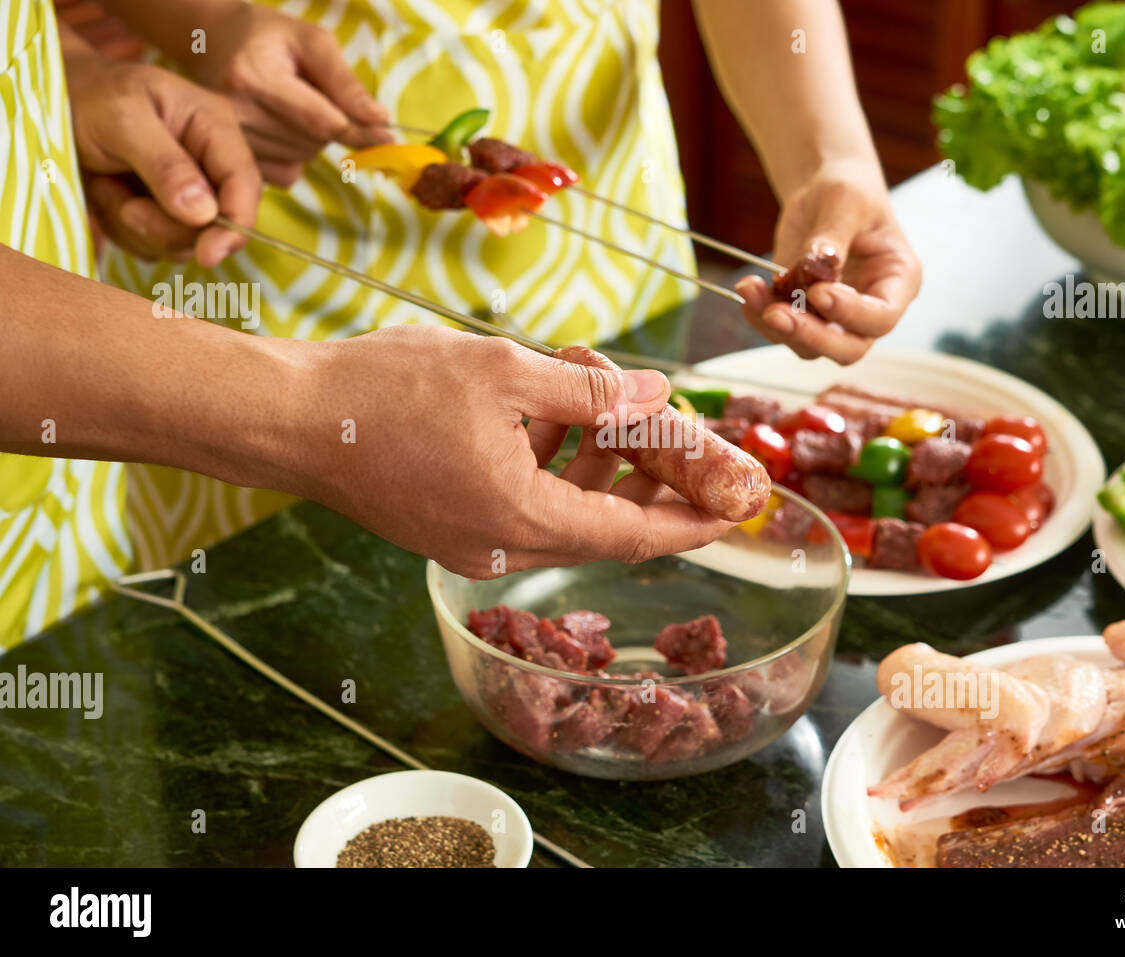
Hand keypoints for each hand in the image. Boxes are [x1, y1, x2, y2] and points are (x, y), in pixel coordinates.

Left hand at [63, 48, 260, 268]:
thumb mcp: (122, 119)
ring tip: (107, 185)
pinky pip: (156, 246)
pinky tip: (107, 194)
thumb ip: (165, 164)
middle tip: (126, 208)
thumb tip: (204, 213)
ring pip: (184, 241)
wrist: (59, 104)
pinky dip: (124, 230)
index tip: (207, 255)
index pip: (245, 184)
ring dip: (137, 226)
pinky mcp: (166, 214)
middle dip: (168, 227)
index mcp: (216, 128)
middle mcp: (211, 163)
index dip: (236, 225)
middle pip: (217, 224)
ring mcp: (191, 193)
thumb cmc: (89, 97)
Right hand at [184, 3, 390, 185]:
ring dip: (314, 139)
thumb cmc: (269, 38)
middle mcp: (236, 111)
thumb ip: (345, 82)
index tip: (388, 137)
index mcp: (254, 76)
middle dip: (332, 126)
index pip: (319, 119)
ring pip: (303, 158)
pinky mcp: (233, 158)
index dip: (358, 131)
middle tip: (316, 95)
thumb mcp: (312, 42)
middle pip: (314, 141)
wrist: (212, 42)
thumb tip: (379, 120)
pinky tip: (282, 127)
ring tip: (293, 105)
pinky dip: (297, 156)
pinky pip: (287, 174)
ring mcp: (229, 139)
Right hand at [294, 326, 732, 577]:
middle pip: (603, 524)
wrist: (288, 418)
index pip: (634, 535)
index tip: (735, 508)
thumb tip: (656, 397)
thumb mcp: (502, 371)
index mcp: (523, 519)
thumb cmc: (385, 390)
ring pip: (562, 510)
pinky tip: (552, 407)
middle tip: (680, 436)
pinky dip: (550, 463)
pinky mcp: (448, 527)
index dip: (691, 520)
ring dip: (595, 462)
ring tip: (610, 401)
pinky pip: (522, 503)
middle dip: (646, 479)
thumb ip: (589, 390)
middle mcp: (501, 547)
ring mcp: (471, 543)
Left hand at [737, 159, 921, 364]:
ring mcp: (835, 317)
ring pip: (810, 346)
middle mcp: (869, 308)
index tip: (818, 292)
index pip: (881, 317)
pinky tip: (748, 289)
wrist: (822, 190)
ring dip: (777, 326)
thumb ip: (833, 235)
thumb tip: (816, 265)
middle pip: (848, 348)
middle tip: (776, 313)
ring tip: (750, 289)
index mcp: (897, 281)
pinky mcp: (803, 313)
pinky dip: (761, 314)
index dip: (850, 314)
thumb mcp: (845, 201)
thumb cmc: (848, 191)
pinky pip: (783, 330)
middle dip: (811, 336)